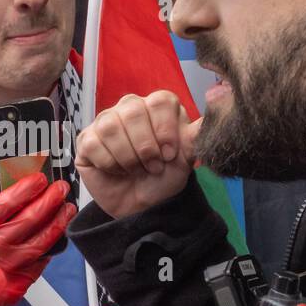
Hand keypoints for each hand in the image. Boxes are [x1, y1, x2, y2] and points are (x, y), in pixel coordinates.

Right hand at [0, 173, 75, 305]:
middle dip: (50, 200)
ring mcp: (10, 264)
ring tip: (67, 208)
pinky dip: (53, 246)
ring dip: (58, 222)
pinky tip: (59, 233)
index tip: (39, 178)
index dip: (27, 188)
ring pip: (41, 241)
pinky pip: (42, 260)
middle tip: (60, 187)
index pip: (7, 203)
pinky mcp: (19, 279)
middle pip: (30, 219)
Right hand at [75, 91, 200, 218]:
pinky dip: (109, 164)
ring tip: (135, 170)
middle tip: (152, 167)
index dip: (164, 129)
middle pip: (133, 111)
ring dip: (127, 157)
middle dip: (145, 147)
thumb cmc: (164, 178)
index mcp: (157, 107)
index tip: (169, 154)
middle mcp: (130, 107)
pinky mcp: (86, 140)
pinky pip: (94, 144)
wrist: (143, 207)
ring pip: (111, 127)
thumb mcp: (186, 158)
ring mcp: (105, 121)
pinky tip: (117, 172)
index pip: (160, 101)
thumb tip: (220, 99)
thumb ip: (197, 132)